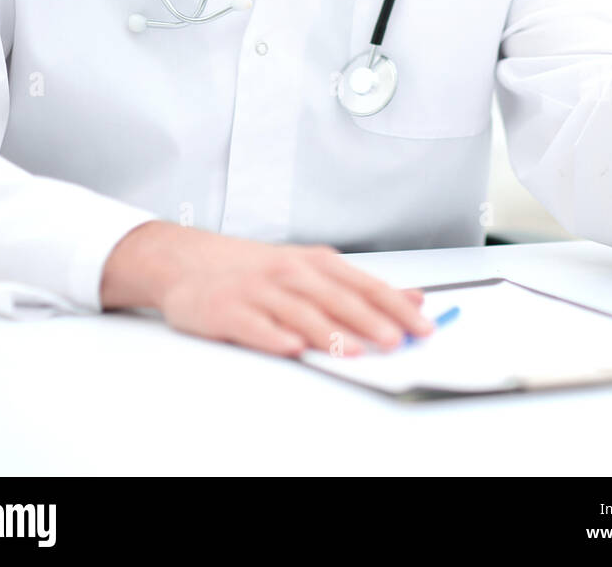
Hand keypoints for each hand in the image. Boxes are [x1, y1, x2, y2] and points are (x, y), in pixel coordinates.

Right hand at [102, 222, 433, 357]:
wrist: (189, 262)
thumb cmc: (257, 271)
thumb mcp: (312, 270)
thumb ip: (361, 288)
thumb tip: (414, 300)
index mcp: (315, 264)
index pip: (365, 285)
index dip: (394, 306)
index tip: (422, 327)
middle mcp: (290, 273)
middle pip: (336, 298)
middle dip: (369, 320)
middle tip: (395, 341)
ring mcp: (258, 291)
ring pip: (299, 312)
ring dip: (328, 332)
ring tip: (354, 350)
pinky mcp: (227, 311)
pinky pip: (254, 326)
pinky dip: (274, 336)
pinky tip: (292, 348)